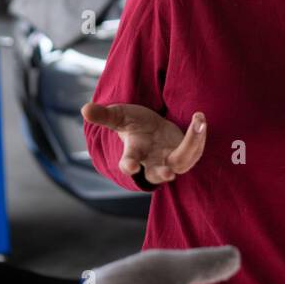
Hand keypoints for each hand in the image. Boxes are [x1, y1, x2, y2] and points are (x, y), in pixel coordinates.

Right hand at [81, 102, 205, 183]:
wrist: (151, 128)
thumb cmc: (133, 124)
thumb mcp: (119, 116)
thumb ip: (104, 115)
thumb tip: (84, 109)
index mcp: (134, 154)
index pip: (129, 163)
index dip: (129, 165)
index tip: (130, 166)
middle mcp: (152, 162)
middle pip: (158, 174)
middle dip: (163, 174)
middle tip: (168, 173)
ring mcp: (170, 160)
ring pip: (182, 162)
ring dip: (192, 144)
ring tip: (198, 120)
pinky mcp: (185, 154)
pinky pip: (195, 151)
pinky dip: (199, 136)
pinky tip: (200, 118)